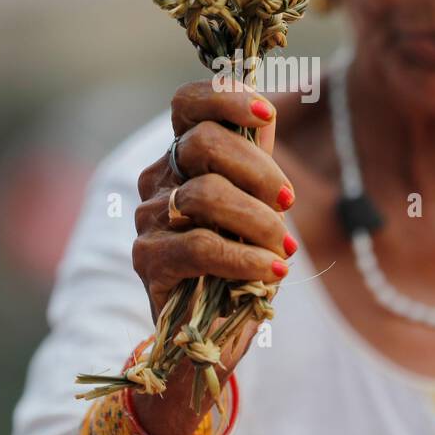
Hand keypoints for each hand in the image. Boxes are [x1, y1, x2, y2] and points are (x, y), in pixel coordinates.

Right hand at [130, 81, 296, 434]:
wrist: (212, 335)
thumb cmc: (240, 262)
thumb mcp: (258, 203)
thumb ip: (257, 158)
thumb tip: (267, 108)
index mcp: (183, 155)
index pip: (187, 103)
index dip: (225, 99)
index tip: (267, 116)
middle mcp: (160, 179)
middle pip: (201, 142)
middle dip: (259, 170)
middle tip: (287, 203)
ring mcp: (148, 218)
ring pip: (205, 193)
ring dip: (258, 221)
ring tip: (283, 248)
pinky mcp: (147, 259)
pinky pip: (201, 245)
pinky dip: (245, 257)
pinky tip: (272, 270)